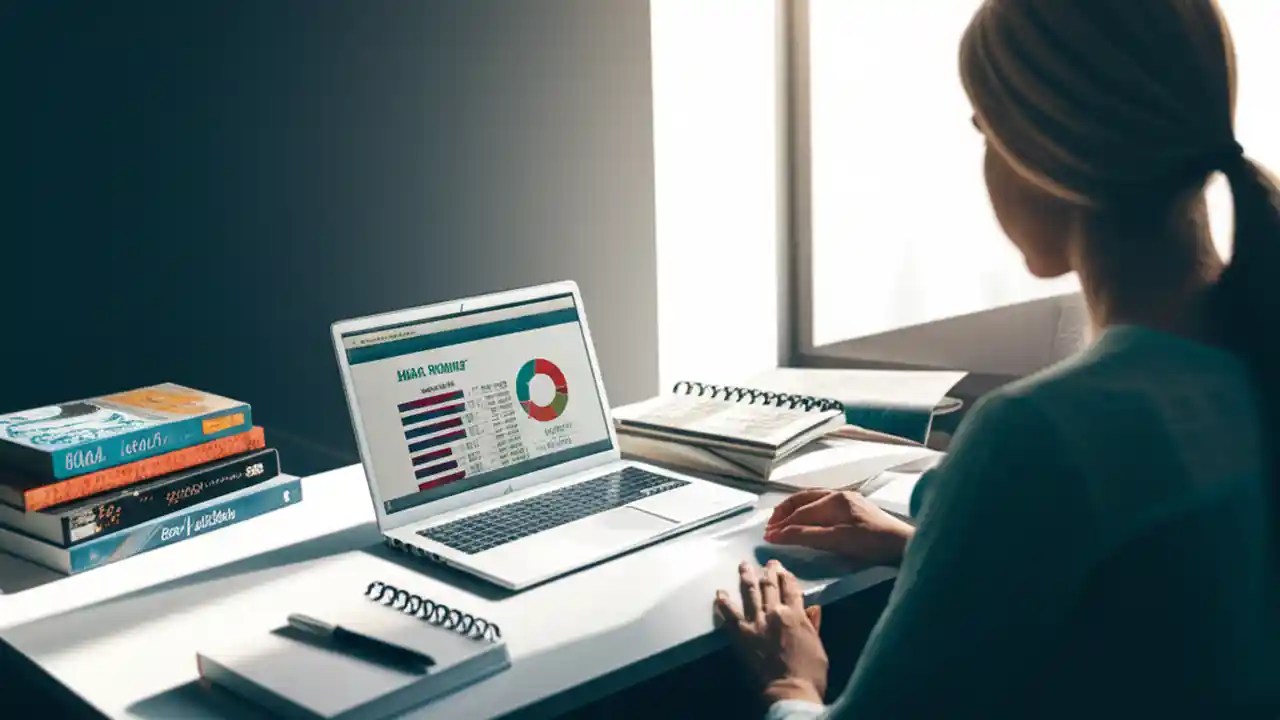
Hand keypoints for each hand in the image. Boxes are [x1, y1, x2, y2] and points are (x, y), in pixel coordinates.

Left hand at [714, 560, 827, 705]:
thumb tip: (814, 607)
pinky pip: (729, 615)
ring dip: (746, 577)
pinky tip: (719, 593)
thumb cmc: (810, 671)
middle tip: (766, 563)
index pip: (791, 589)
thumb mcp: (817, 645)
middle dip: (768, 571)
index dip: (787, 577)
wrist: (789, 690)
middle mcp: (775, 612)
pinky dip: (724, 603)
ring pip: (749, 593)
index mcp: (796, 614)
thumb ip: (813, 624)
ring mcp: (756, 622)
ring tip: (743, 566)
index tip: (782, 569)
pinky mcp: (741, 634)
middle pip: (770, 586)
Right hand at [764, 489, 913, 565]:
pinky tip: (806, 520)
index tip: (767, 537)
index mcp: (834, 499)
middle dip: (784, 512)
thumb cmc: (872, 543)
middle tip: (770, 527)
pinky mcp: (855, 508)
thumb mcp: (837, 540)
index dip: (782, 525)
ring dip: (795, 510)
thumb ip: (806, 535)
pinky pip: (823, 504)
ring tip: (782, 523)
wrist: (905, 544)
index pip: (801, 512)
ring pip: (813, 499)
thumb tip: (777, 534)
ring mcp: (848, 499)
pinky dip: (808, 511)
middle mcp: (839, 494)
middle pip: (803, 499)